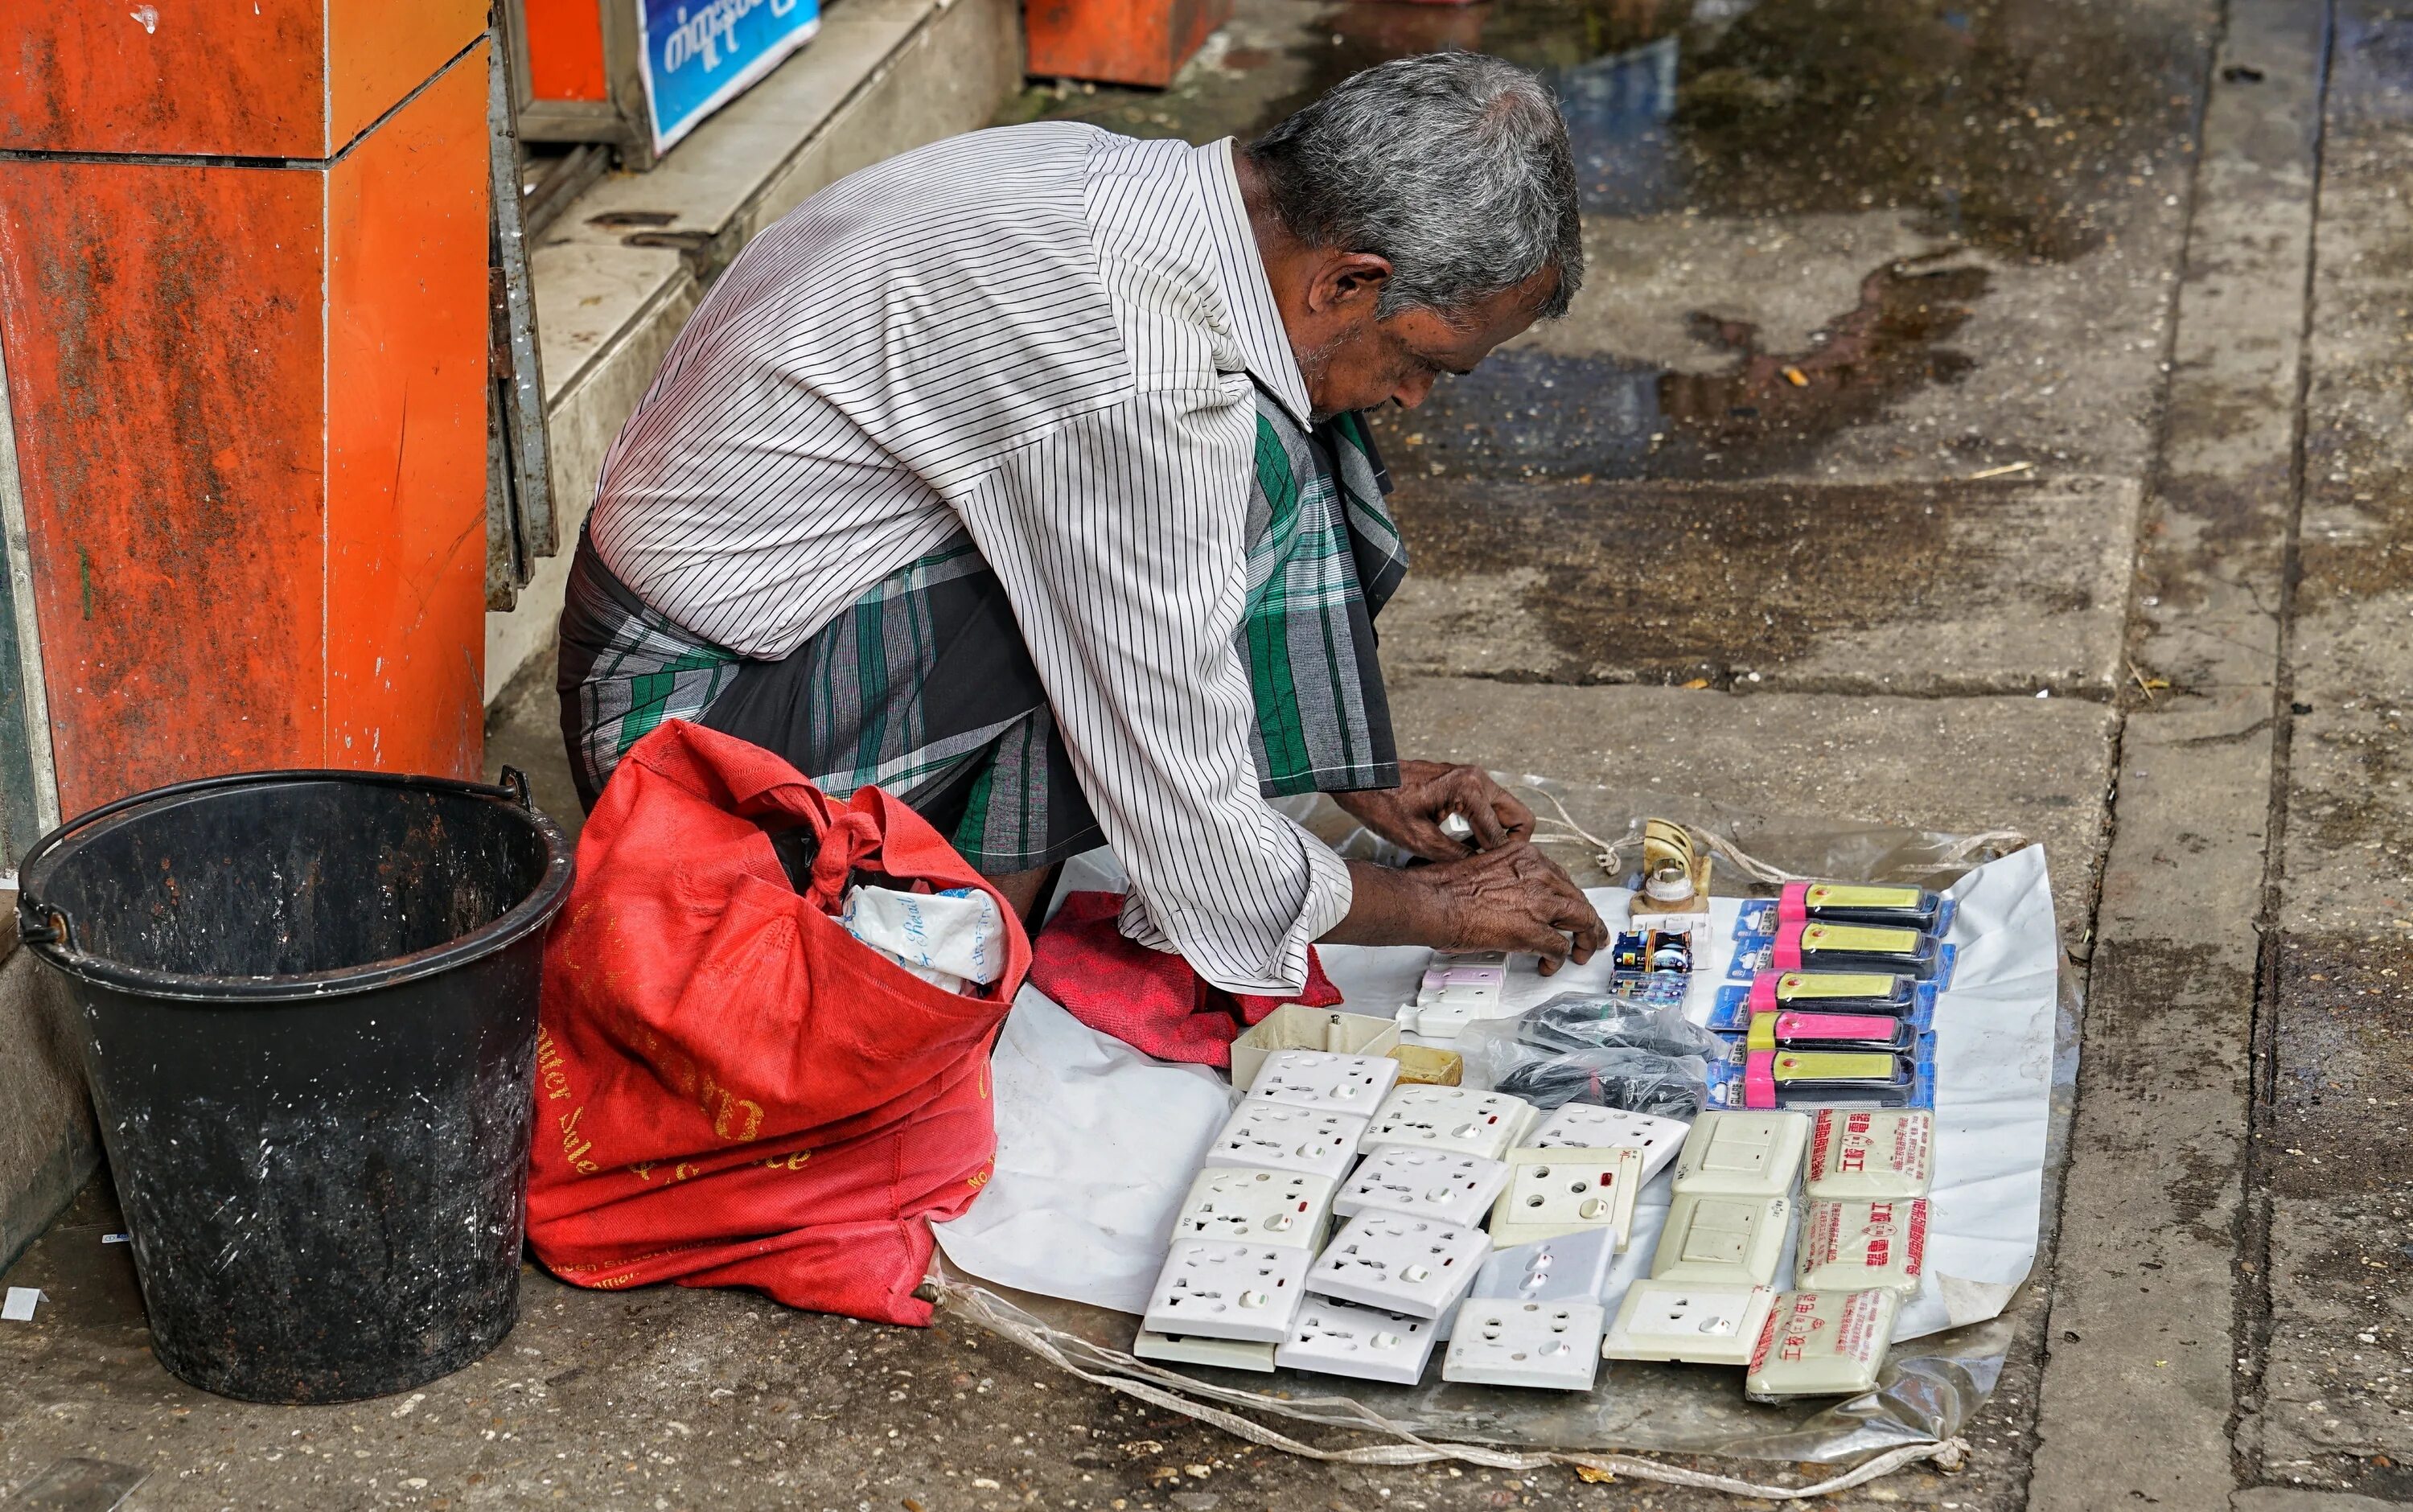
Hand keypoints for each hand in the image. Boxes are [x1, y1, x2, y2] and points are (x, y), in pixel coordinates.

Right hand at [1325, 841, 1608, 974]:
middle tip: (1590, 934)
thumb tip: (1508, 894)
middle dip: (1586, 920)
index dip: (1568, 897)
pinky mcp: (1534, 930)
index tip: (1570, 907)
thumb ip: (1504, 877)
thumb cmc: (1444, 886)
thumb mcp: (1482, 866)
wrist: (1432, 902)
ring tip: (1583, 953)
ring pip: (1582, 920)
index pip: (1561, 877)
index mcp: (1525, 856)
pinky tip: (1550, 965)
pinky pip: (1559, 947)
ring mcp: (1540, 902)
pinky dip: (1559, 959)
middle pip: (1577, 897)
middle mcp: (1538, 874)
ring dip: (1586, 939)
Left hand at [1331, 760, 1535, 862]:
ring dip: (1496, 835)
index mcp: (1469, 789)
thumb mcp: (1419, 839)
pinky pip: (1488, 806)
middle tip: (1490, 865)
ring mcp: (1472, 777)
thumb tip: (1480, 869)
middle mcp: (1477, 778)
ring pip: (1506, 811)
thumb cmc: (1384, 805)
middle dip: (1510, 844)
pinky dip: (1484, 824)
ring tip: (1472, 856)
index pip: (1501, 834)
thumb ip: (1456, 855)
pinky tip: (1462, 842)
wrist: (1361, 780)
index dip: (1496, 860)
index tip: (1486, 876)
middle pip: (1519, 816)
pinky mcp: (1463, 781)